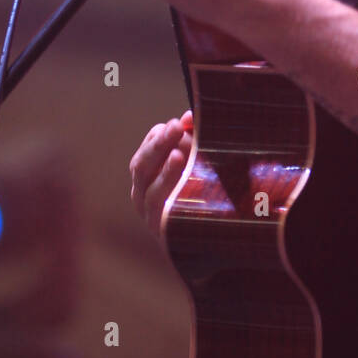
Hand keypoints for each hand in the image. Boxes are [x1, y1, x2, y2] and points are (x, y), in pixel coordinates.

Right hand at [130, 111, 192, 239]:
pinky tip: (187, 190)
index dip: (158, 136)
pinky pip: (166, 218)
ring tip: (178, 154)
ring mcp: (152, 217)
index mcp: (146, 177)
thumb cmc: (204, 194)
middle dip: (158, 145)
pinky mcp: (166, 235)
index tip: (178, 123)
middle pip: (141, 167)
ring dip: (165, 173)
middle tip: (176, 127)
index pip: (145, 152)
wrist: (216, 241)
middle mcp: (143, 197)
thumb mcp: (197, 164)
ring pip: (151, 192)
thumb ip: (192, 141)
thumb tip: (190, 116)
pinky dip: (175, 202)